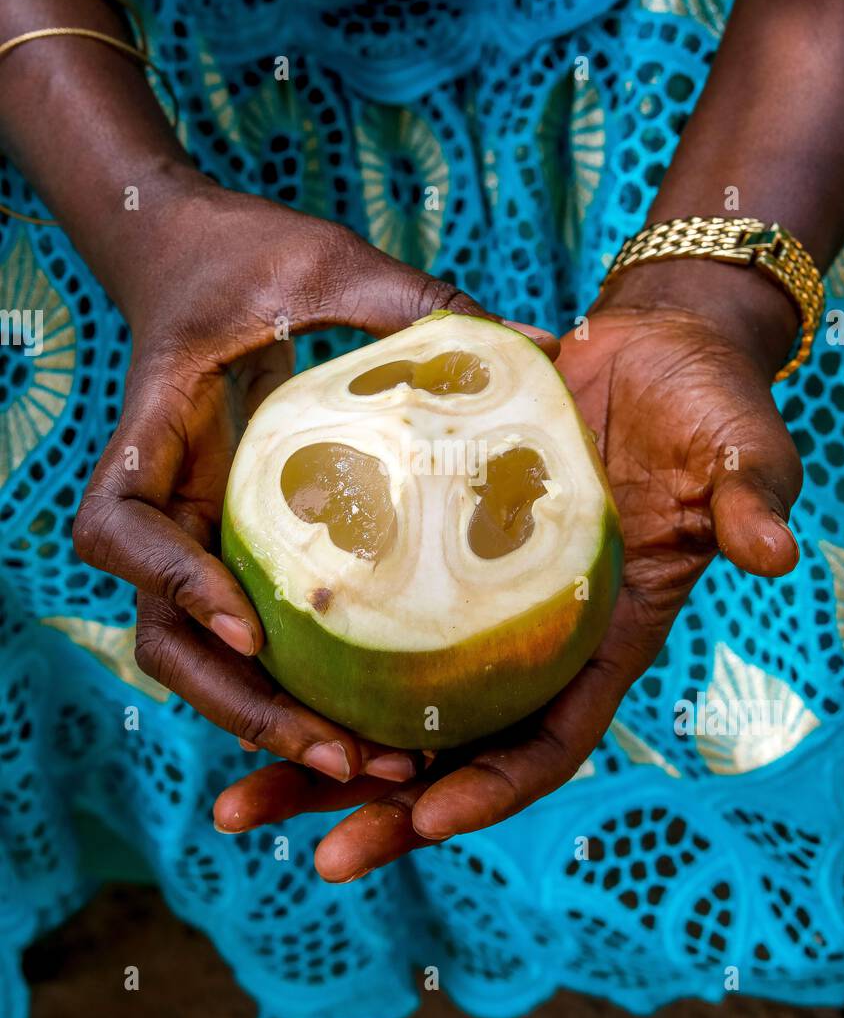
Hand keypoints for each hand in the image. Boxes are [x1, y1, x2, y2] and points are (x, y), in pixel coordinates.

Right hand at [73, 175, 506, 783]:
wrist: (191, 252)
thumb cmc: (249, 252)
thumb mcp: (329, 265)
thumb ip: (415, 305)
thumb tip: (550, 348)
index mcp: (155, 435)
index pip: (119, 529)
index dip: (169, 583)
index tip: (249, 622)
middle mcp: (162, 502)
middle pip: (163, 635)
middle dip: (241, 705)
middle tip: (344, 751)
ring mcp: (191, 532)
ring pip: (202, 657)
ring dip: (272, 721)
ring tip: (378, 766)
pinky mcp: (231, 545)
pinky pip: (250, 634)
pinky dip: (296, 688)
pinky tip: (376, 725)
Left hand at [212, 274, 802, 878]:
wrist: (645, 351)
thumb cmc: (700, 404)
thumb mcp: (737, 443)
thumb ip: (749, 495)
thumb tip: (768, 550)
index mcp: (603, 639)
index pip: (550, 738)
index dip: (495, 788)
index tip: (428, 820)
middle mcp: (531, 641)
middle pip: (452, 753)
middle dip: (385, 810)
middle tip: (310, 853)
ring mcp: (476, 606)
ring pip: (389, 707)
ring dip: (319, 760)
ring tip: (234, 804)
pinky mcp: (431, 556)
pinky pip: (367, 627)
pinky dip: (313, 663)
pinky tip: (249, 681)